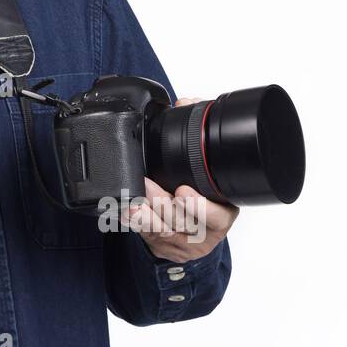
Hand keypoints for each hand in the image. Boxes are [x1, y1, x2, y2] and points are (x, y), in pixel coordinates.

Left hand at [120, 96, 238, 262]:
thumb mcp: (210, 170)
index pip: (218, 215)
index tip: (183, 191)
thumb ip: (199, 136)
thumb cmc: (204, 193)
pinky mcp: (161, 243)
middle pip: (183, 221)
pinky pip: (145, 235)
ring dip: (145, 213)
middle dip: (163, 203)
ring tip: (133, 199)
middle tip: (149, 186)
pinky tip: (124, 211)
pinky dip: (133, 222)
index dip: (201, 207)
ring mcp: (181, 240)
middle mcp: (203, 230)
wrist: (196, 231)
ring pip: (163, 230)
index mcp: (223, 211)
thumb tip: (187, 103)